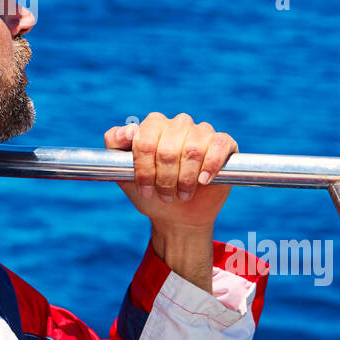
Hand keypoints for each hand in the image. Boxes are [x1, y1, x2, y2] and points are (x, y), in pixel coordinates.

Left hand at [103, 113, 237, 231]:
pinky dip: (211, 165)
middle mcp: (178, 124)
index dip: (144, 170)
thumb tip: (130, 131)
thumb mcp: (123, 172)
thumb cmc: (150, 191)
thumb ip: (115, 145)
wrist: (178, 215)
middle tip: (165, 196)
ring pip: (193, 150)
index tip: (145, 190)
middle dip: (165, 179)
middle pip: (168, 149)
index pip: (144, 141)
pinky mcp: (223, 143)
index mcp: (153, 125)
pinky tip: (203, 181)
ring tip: (183, 194)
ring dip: (186, 179)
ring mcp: (201, 132)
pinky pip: (219, 145)